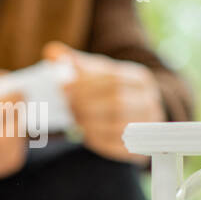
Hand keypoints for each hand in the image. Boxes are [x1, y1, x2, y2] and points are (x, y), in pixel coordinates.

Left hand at [43, 41, 164, 163]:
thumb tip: (51, 51)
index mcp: (139, 79)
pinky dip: (98, 140)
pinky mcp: (140, 147)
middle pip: (117, 102)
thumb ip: (74, 62)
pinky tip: (84, 134)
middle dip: (87, 104)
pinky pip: (119, 145)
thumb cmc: (109, 90)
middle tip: (67, 105)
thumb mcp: (96, 72)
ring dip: (91, 123)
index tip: (64, 87)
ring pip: (119, 124)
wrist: (135, 113)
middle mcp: (149, 101)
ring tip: (74, 119)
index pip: (114, 78)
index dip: (87, 83)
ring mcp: (147, 125)